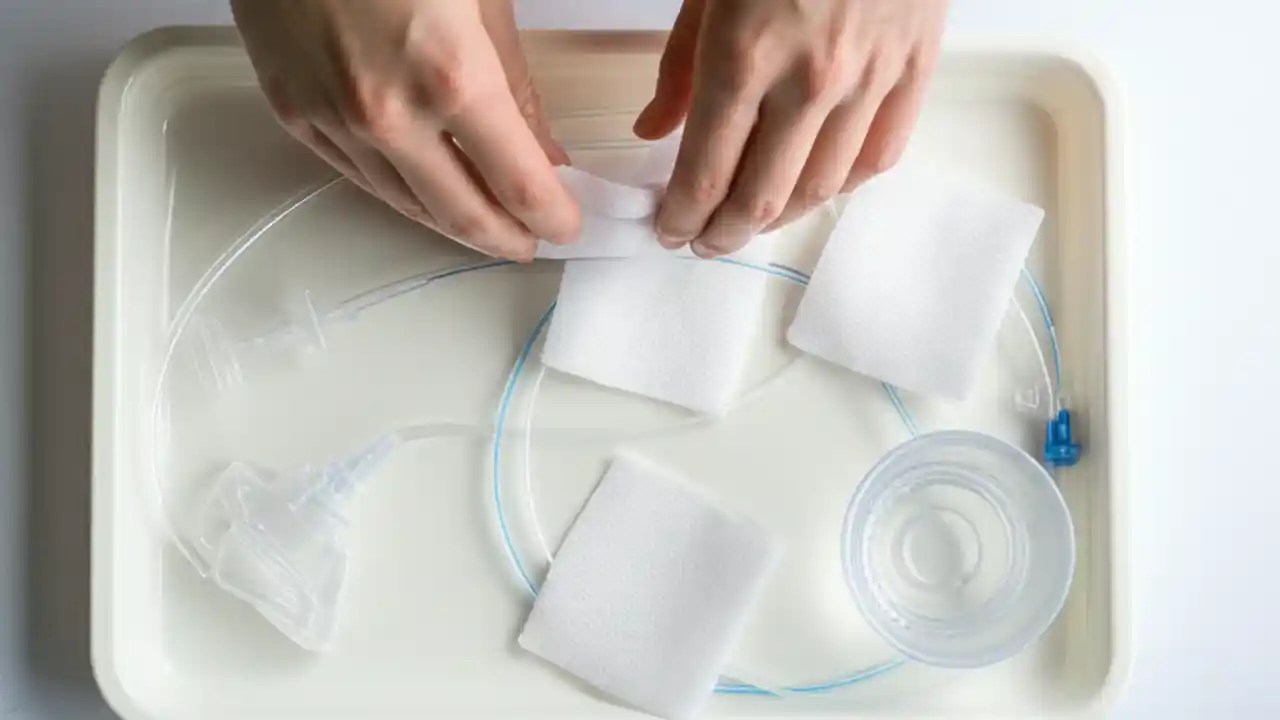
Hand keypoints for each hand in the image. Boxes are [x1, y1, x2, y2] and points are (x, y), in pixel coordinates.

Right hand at [230, 0, 579, 260]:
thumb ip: (517, 86)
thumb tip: (547, 154)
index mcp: (452, 76)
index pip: (521, 185)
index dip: (554, 217)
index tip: (569, 224)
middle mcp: (389, 114)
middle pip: (464, 215)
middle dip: (508, 238)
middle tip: (531, 241)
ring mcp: (334, 118)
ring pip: (407, 204)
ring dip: (454, 223)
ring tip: (486, 223)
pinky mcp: (293, 112)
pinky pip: (359, 176)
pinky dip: (402, 192)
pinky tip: (426, 191)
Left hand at [634, 0, 947, 256]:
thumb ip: (679, 67)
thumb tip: (653, 129)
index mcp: (745, 55)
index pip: (706, 171)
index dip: (682, 215)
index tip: (669, 230)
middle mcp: (809, 80)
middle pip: (762, 196)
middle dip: (723, 233)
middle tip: (703, 242)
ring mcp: (869, 78)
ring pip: (822, 188)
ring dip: (779, 219)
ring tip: (752, 222)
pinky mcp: (915, 67)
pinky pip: (881, 154)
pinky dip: (844, 184)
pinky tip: (817, 187)